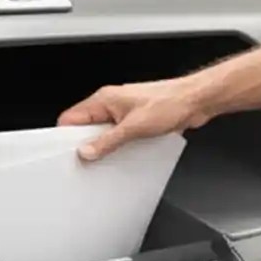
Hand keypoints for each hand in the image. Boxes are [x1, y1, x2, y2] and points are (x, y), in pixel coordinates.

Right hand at [57, 77, 212, 160]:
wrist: (195, 100)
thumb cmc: (170, 103)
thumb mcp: (133, 128)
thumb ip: (107, 141)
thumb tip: (86, 151)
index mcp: (104, 99)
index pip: (71, 117)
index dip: (65, 136)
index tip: (66, 153)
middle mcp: (111, 103)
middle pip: (85, 127)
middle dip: (85, 144)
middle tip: (88, 161)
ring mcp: (123, 112)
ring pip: (103, 132)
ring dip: (104, 146)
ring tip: (108, 159)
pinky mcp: (135, 120)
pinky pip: (118, 135)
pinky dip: (118, 146)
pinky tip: (124, 155)